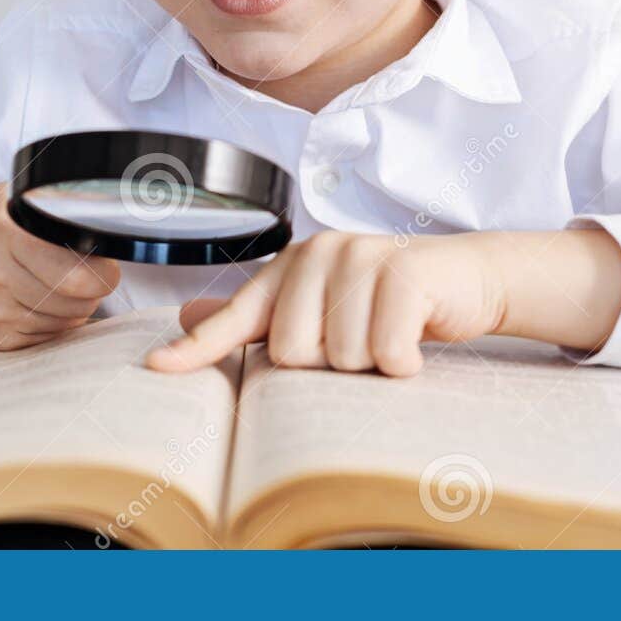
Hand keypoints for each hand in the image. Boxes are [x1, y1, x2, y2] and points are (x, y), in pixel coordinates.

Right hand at [0, 184, 119, 350]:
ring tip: (56, 281)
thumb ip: (58, 212)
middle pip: (76, 300)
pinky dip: (55, 321)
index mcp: (1, 234)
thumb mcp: (15, 199)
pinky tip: (39, 299)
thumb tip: (116, 233)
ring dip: (76, 306)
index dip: (103, 271)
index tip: (106, 262)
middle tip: (90, 272)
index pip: (76, 273)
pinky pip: (48, 338)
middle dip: (95, 289)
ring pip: (66, 321)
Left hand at [144, 227, 620, 375]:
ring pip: (340, 357)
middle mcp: (318, 254)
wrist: (464, 280)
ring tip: (389, 337)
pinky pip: (384, 350)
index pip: (237, 317)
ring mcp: (360, 257)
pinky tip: (414, 343)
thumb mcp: (321, 307)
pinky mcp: (401, 271)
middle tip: (362, 339)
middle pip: (293, 353)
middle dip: (331, 365)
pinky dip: (402, 362)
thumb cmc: (388, 300)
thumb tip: (186, 320)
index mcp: (290, 266)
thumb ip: (257, 316)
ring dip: (371, 364)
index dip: (198, 348)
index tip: (157, 366)